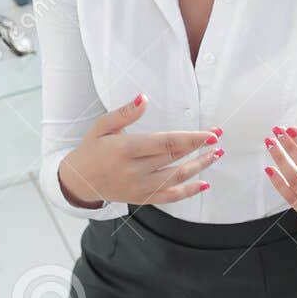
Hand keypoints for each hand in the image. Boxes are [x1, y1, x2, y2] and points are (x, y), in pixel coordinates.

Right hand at [58, 94, 223, 207]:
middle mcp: (133, 170)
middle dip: (200, 148)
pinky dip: (188, 192)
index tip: (209, 133)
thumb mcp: (102, 126)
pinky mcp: (142, 198)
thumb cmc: (92, 149)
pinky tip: (204, 184)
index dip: (190, 139)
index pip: (165, 143)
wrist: (79, 181)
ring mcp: (139, 187)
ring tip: (216, 155)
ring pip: (176, 178)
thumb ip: (124, 113)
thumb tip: (144, 98)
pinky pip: (170, 197)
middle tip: (217, 137)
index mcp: (124, 149)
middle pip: (174, 158)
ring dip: (199, 167)